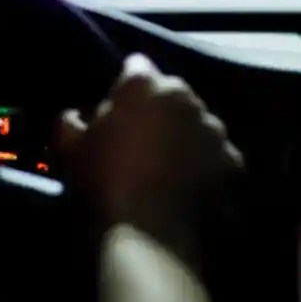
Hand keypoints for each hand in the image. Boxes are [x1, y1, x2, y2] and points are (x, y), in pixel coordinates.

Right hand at [58, 53, 241, 251]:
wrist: (146, 233)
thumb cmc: (101, 180)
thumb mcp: (68, 145)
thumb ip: (72, 119)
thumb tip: (79, 115)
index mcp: (144, 84)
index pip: (136, 67)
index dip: (125, 86)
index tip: (116, 108)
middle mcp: (185, 97)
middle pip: (172, 93)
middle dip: (159, 108)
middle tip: (141, 138)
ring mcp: (214, 128)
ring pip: (198, 122)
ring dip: (185, 134)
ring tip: (168, 164)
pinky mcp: (232, 160)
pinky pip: (217, 154)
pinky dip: (206, 163)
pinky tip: (190, 183)